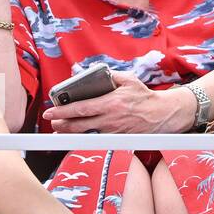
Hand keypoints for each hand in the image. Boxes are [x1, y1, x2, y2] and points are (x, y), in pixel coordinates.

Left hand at [42, 71, 184, 133]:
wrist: (163, 114)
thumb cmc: (144, 96)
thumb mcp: (128, 79)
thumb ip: (110, 75)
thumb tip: (92, 73)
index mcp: (111, 103)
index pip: (81, 108)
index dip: (62, 111)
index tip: (50, 111)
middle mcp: (111, 119)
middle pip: (79, 126)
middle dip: (61, 125)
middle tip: (52, 121)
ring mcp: (114, 132)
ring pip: (86, 136)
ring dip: (70, 134)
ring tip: (59, 130)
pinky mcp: (118, 139)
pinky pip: (97, 140)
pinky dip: (85, 139)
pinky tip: (77, 136)